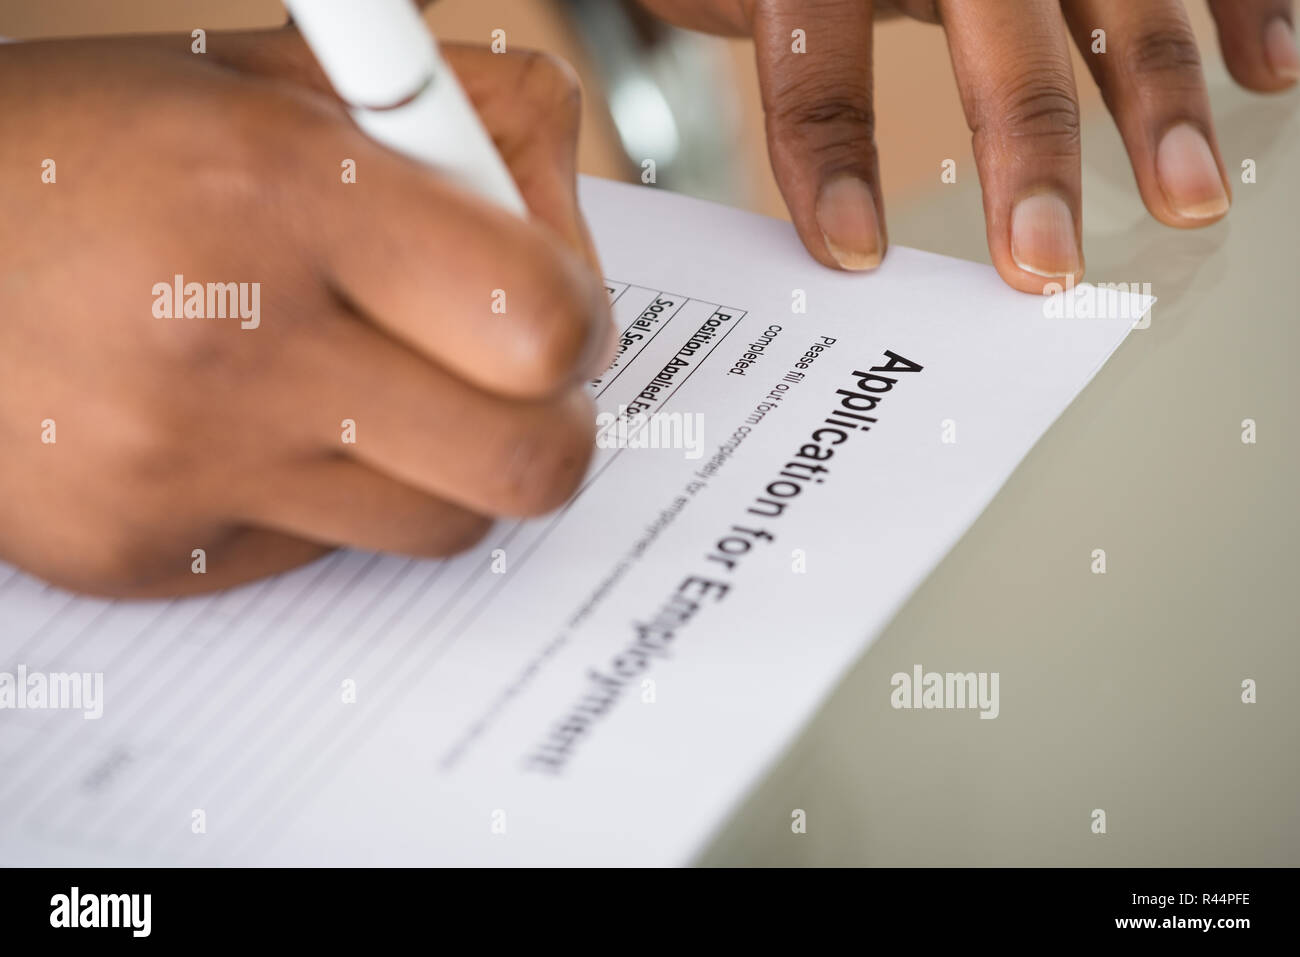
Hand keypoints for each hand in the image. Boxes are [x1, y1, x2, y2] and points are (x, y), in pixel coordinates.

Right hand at [0, 29, 614, 595]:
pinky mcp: (143, 555)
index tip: (561, 314)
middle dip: (552, 422)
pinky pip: (327, 555)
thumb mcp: (260, 78)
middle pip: (526, 461)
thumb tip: (562, 196)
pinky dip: (335, 498)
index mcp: (277, 188)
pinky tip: (268, 429)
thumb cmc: (83, 156)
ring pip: (442, 526)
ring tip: (383, 393)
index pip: (539, 323)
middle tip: (514, 382)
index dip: (582, 323)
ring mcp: (181, 470)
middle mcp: (228, 342)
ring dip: (451, 466)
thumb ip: (453, 112)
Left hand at [639, 0, 1297, 291]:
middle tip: (1041, 265)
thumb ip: (787, 62)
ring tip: (1189, 198)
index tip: (853, 252)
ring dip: (1158, 92)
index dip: (830, 160)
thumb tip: (813, 220)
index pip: (820, 59)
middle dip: (1027, 150)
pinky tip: (1265, 72)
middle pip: (995, 25)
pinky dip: (1238, 2)